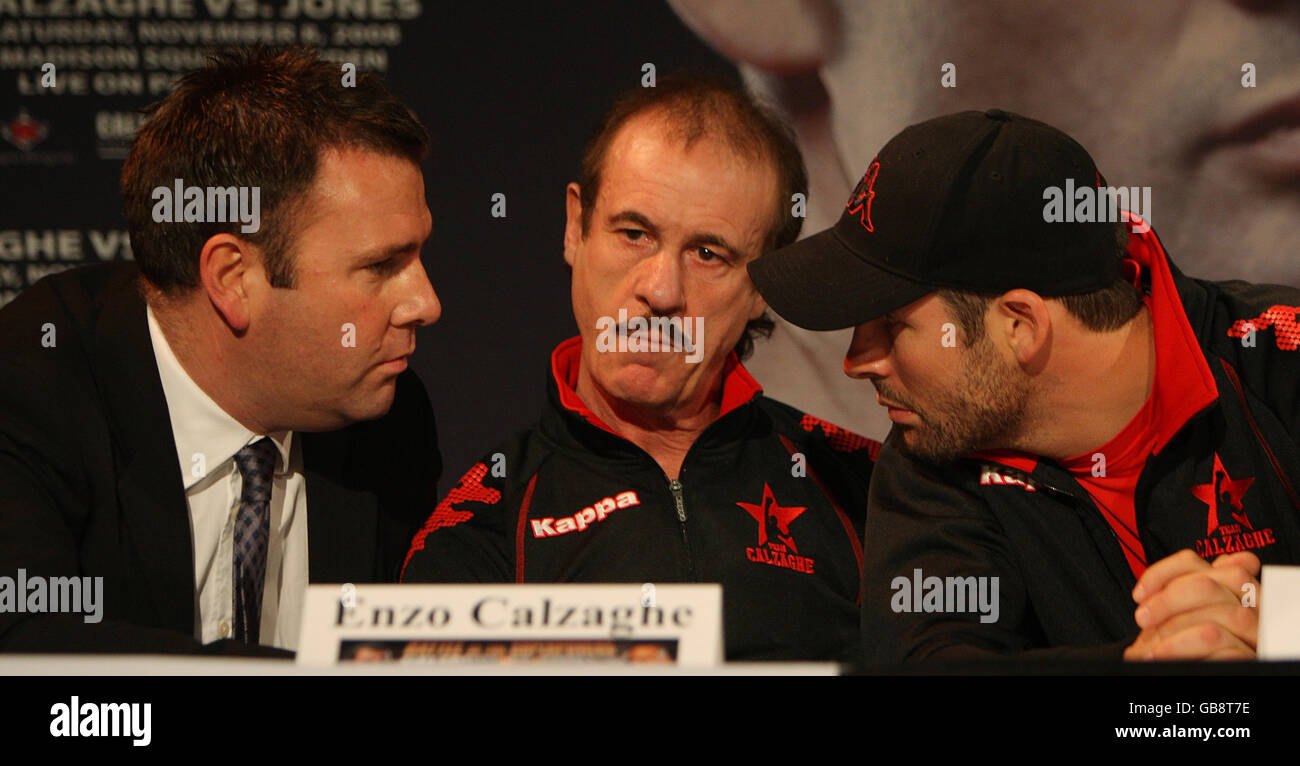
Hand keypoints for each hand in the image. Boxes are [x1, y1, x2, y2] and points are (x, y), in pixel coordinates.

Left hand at [1123, 549, 1259, 661]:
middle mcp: (1250, 609)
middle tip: (1142, 619)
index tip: (1140, 593)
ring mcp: (1255, 636)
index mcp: (1230, 592)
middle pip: (1210, 585)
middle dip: (1167, 600)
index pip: (1197, 563)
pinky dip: (1186, 649)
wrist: (1182, 691)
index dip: (1163, 572)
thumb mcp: (1182, 620)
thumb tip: (1222, 560)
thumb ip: (1195, 590)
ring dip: (1175, 630)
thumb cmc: (1186, 654)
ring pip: (1221, 617)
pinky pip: (1227, 648)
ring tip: (1152, 647)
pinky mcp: (1252, 660)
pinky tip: (1166, 656)